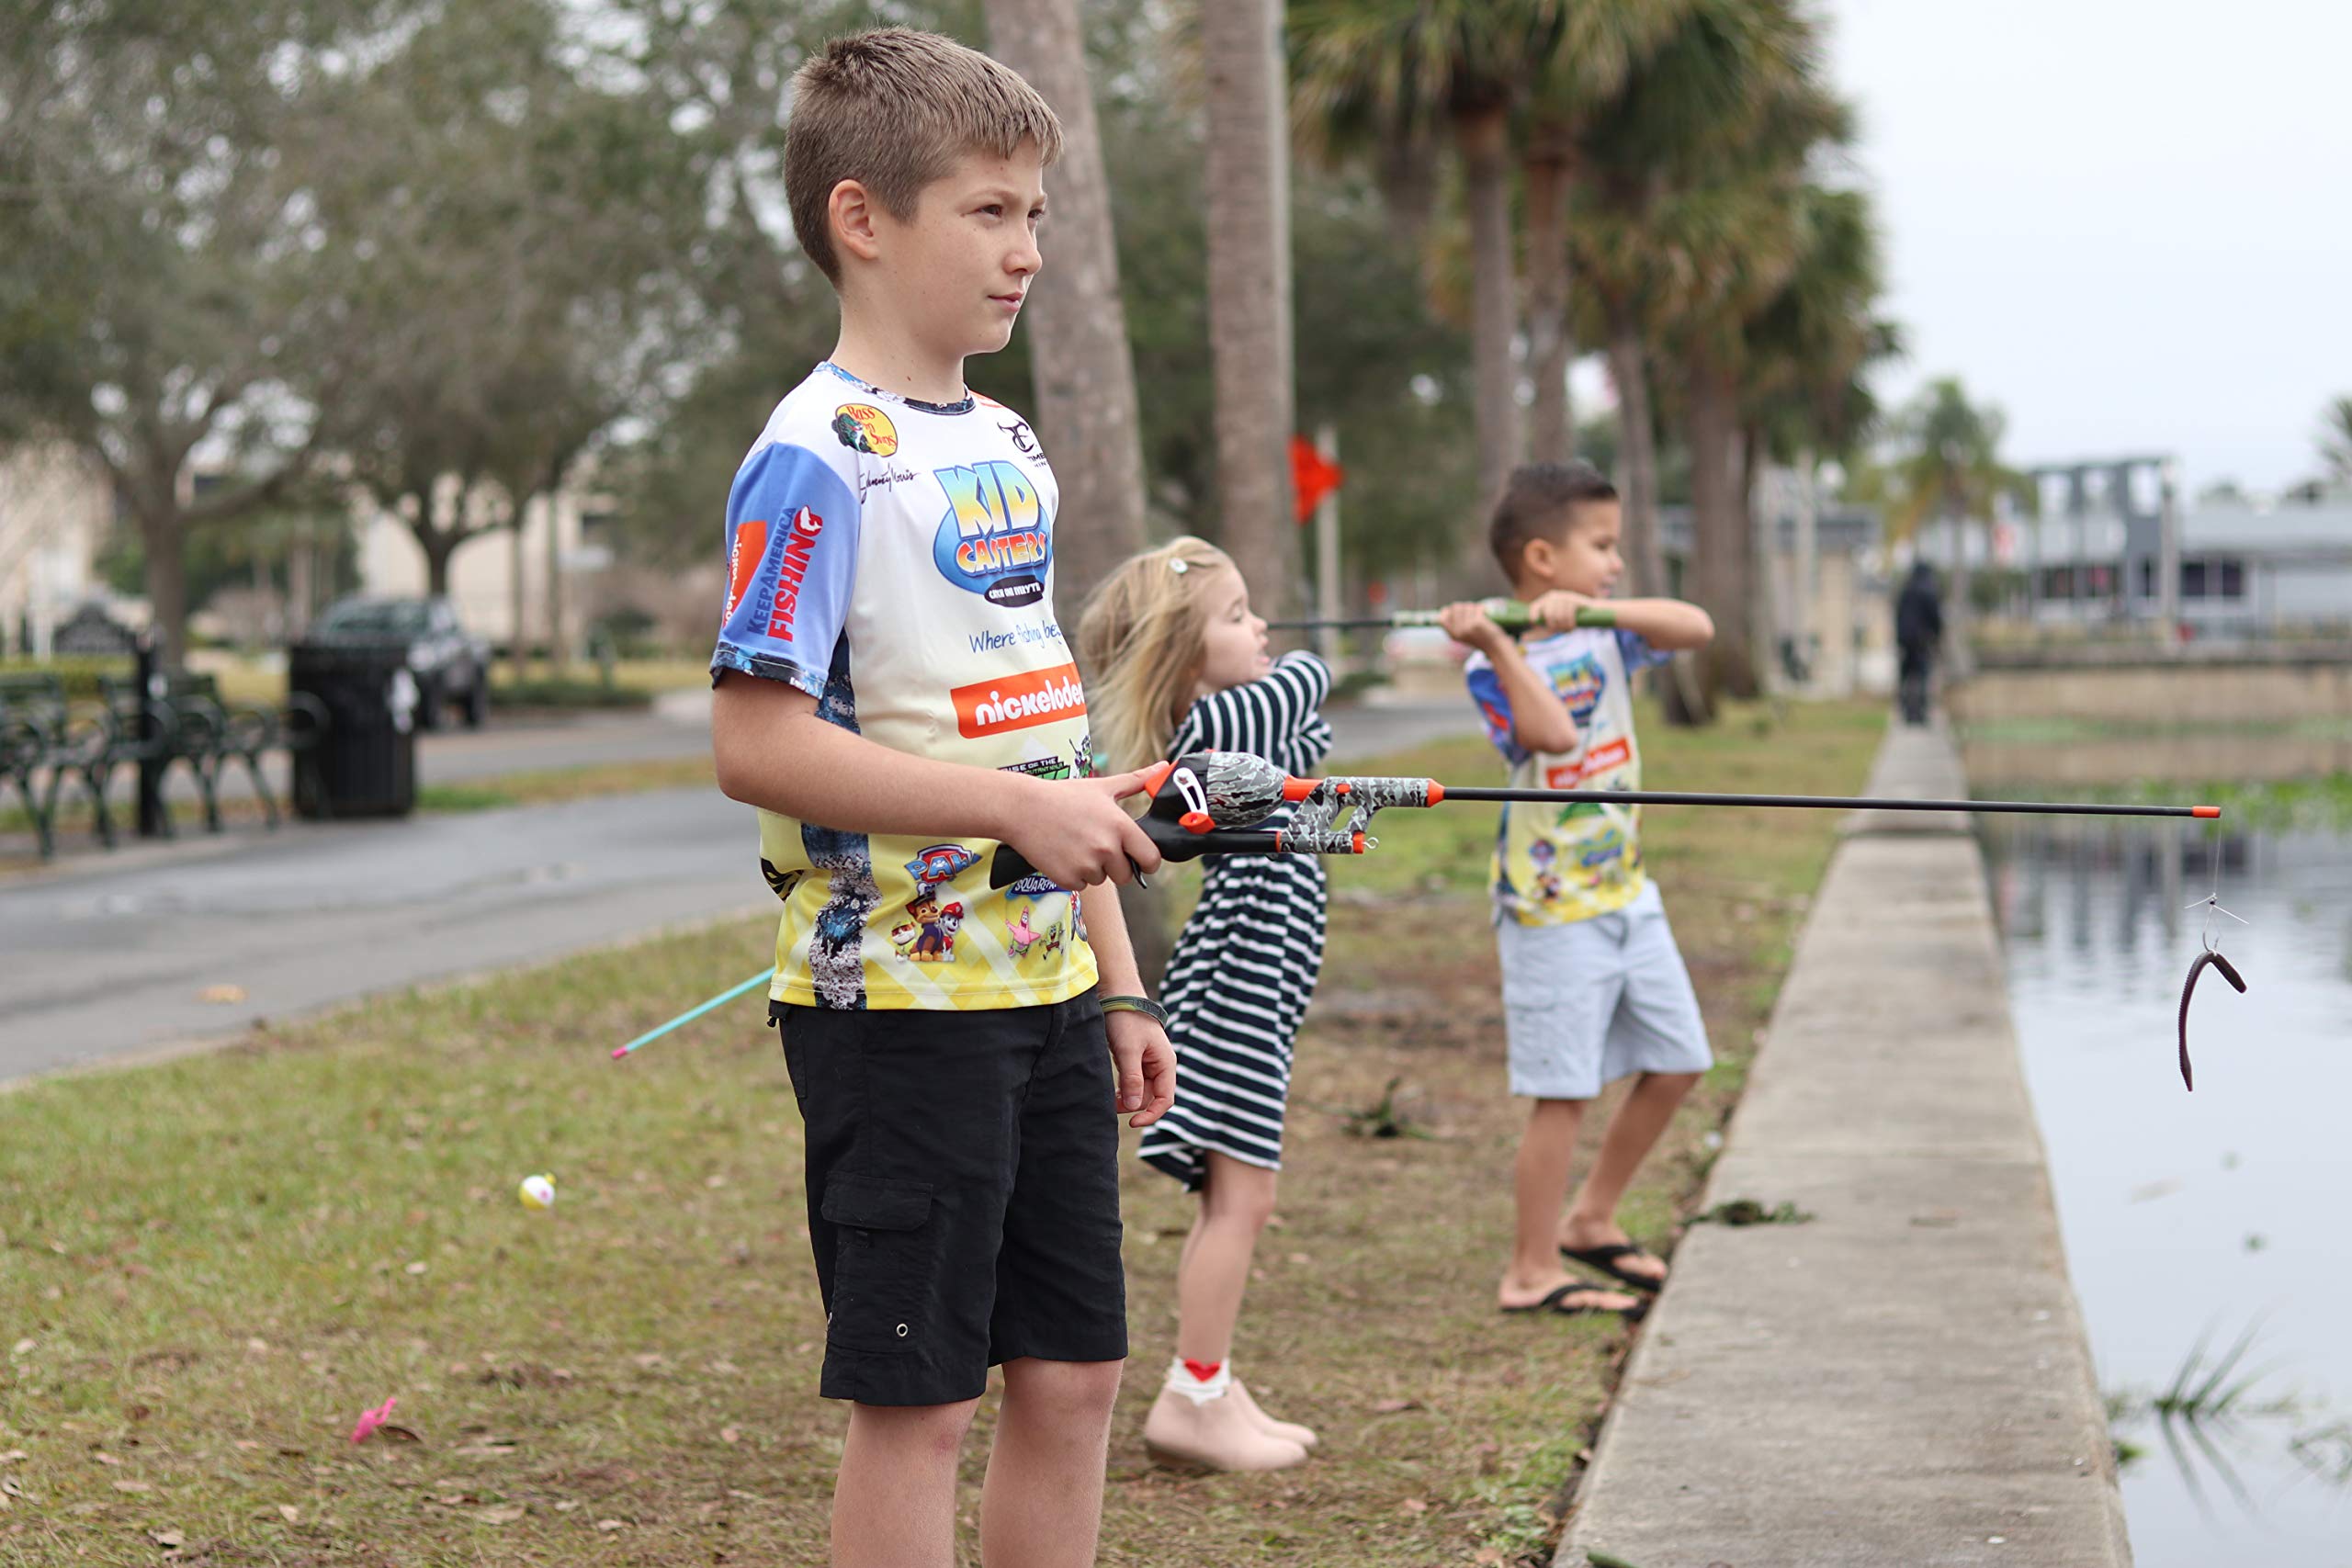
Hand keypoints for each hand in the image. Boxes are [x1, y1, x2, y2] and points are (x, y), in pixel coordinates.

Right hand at [999, 772, 1164, 889]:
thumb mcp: (1102, 786)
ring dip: (1092, 869)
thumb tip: (1163, 768)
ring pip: (1101, 880)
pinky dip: (1073, 875)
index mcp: (1120, 826)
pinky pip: (1080, 885)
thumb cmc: (1063, 796)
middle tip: (1096, 845)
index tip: (1140, 860)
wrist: (1022, 808)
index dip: (1147, 862)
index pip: (1150, 859)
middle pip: (1126, 875)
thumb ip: (1136, 781)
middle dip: (1115, 865)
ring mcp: (1086, 865)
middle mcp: (1106, 848)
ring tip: (1075, 845)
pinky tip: (1062, 854)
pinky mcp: (1067, 878)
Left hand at [1106, 1008, 1175, 1126]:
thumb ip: (1132, 1079)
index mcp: (1165, 1063)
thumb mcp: (1128, 1050)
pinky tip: (1112, 1091)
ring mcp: (1148, 1062)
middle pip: (1151, 1097)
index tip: (1133, 1123)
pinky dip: (1123, 1089)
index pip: (1165, 1099)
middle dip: (1134, 1105)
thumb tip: (1134, 1107)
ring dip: (1127, 1098)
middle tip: (1111, 1106)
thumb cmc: (1126, 1019)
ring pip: (1140, 1090)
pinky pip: (1133, 1081)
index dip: (1151, 1115)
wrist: (1118, 995)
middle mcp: (1160, 1065)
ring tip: (1109, 1099)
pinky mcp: (1136, 1059)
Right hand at [1436, 601, 1508, 651]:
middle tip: (1472, 612)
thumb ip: (1454, 624)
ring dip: (1474, 607)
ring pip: (1467, 605)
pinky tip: (1484, 612)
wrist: (1494, 647)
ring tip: (1478, 615)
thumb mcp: (1462, 634)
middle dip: (1464, 606)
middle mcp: (1457, 631)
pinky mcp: (1477, 623)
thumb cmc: (1479, 638)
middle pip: (1455, 606)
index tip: (1456, 610)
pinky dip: (1481, 608)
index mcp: (1452, 635)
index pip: (1441, 618)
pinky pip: (1477, 607)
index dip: (1447, 611)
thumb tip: (1444, 609)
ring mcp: (1467, 627)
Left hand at [1527, 589, 1598, 630]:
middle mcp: (1553, 597)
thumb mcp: (1552, 627)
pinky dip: (1570, 624)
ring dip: (1563, 626)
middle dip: (1553, 626)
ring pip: (1559, 616)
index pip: (1535, 606)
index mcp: (1545, 601)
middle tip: (1559, 631)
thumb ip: (1538, 633)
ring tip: (1567, 629)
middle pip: (1548, 614)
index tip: (1534, 621)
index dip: (1533, 614)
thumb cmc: (1566, 621)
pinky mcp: (1574, 600)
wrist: (1589, 611)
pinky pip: (1568, 615)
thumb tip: (1522, 638)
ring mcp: (1564, 597)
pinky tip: (1572, 626)